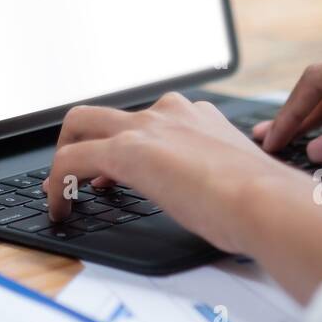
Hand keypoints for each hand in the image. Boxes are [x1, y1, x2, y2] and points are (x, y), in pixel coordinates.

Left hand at [44, 92, 297, 252]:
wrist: (264, 199)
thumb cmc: (263, 199)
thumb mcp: (237, 179)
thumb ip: (219, 177)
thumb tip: (218, 199)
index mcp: (198, 116)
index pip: (148, 119)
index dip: (127, 144)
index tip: (116, 172)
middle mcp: (170, 112)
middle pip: (105, 111)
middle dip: (81, 138)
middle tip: (77, 170)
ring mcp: (146, 127)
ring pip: (80, 123)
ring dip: (63, 156)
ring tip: (60, 192)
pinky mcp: (125, 151)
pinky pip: (69, 160)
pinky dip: (57, 184)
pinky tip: (60, 210)